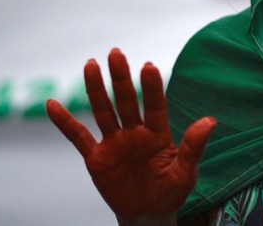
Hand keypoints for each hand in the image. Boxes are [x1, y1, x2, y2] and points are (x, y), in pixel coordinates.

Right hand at [47, 48, 214, 221]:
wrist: (149, 213)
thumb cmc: (171, 190)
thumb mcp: (186, 172)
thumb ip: (194, 146)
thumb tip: (211, 120)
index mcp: (158, 133)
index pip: (155, 105)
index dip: (151, 87)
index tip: (148, 66)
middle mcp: (135, 132)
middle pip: (126, 101)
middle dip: (121, 78)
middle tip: (116, 53)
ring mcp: (114, 142)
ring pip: (103, 111)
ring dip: (96, 89)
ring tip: (91, 64)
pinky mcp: (96, 157)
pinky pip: (78, 137)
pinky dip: (65, 122)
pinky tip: (52, 104)